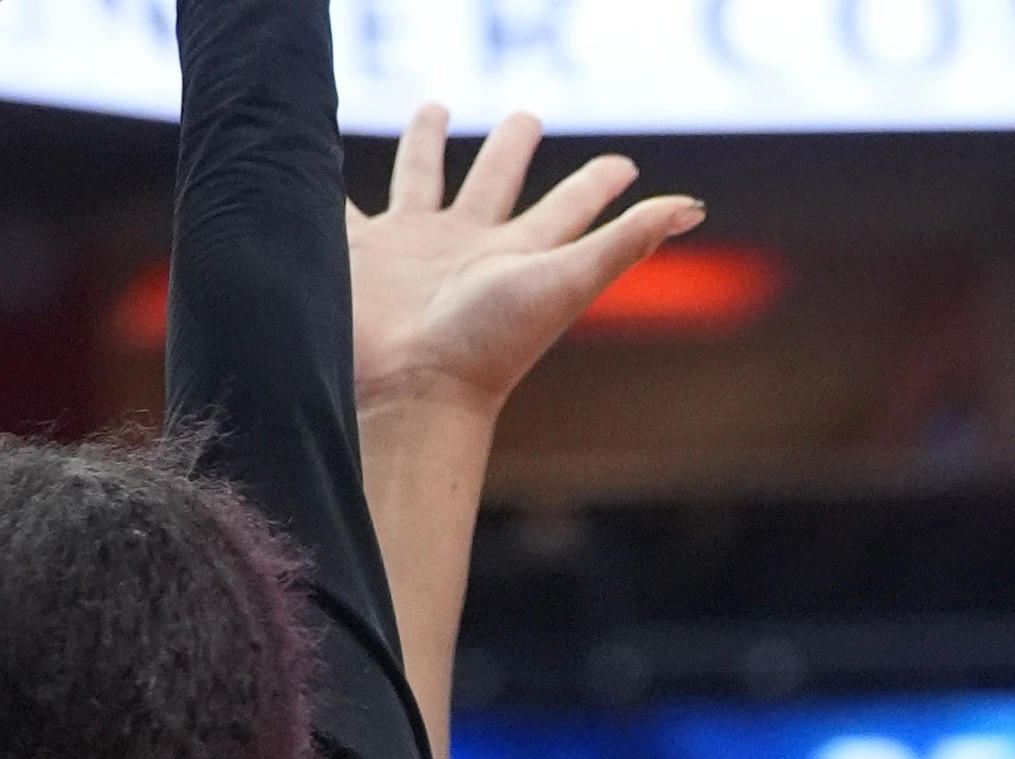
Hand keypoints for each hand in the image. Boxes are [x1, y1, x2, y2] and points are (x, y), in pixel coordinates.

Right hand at [349, 104, 702, 420]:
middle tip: (525, 116)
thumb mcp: (566, 282)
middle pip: (495, 181)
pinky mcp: (359, 253)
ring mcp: (411, 249)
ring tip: (433, 108)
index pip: (568, 207)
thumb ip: (625, 242)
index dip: (598, 185)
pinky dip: (330, 183)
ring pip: (421, 179)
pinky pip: (344, 205)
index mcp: (519, 253)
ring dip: (427, 147)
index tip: (626, 166)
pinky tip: (322, 162)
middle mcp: (467, 247)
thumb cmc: (487, 348)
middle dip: (511, 148)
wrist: (408, 394)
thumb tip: (693, 206)